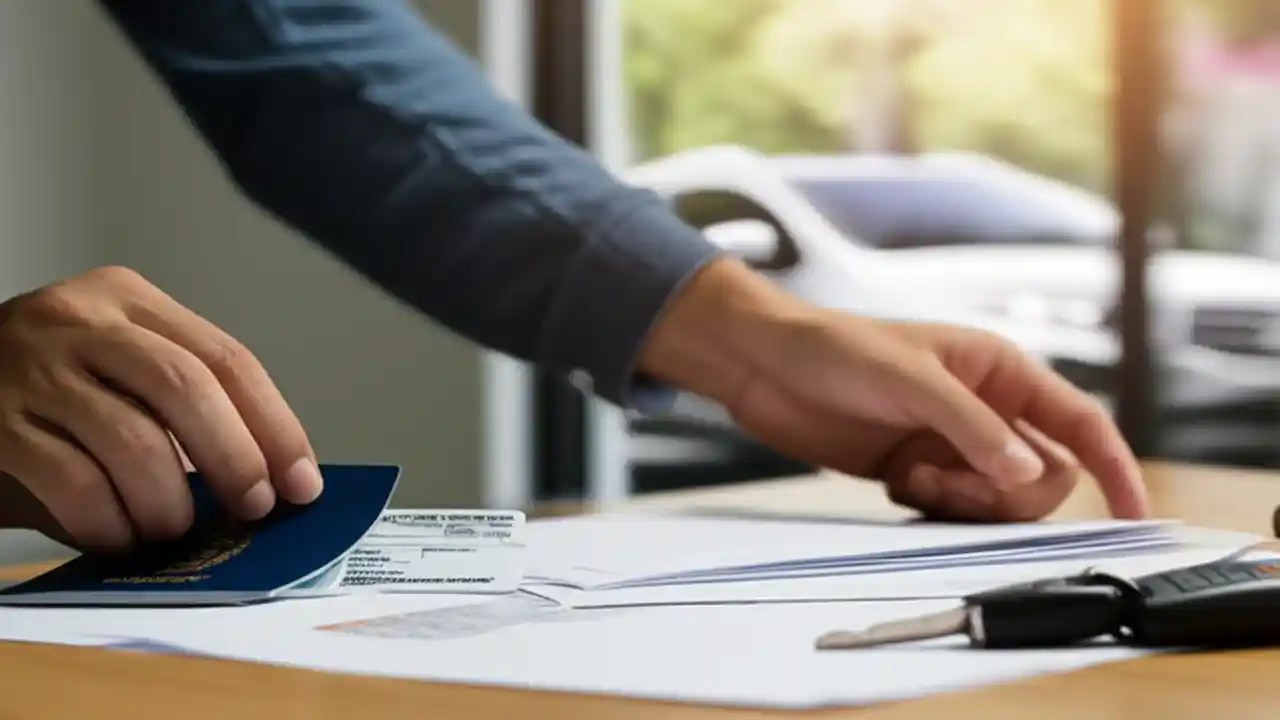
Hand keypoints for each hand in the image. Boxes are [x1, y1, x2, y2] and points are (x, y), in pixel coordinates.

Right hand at [0, 266, 321, 551]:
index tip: (303, 480)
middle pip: (187, 387)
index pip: (226, 358)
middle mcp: (80, 319)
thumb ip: (179, 411)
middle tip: (256, 508)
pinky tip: (119, 538)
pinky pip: (72, 481)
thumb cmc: (45, 394)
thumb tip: (270, 480)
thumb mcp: (115, 373)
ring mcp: (31, 366)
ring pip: (132, 438)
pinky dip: (109, 521)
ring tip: (174, 530)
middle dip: (236, 457)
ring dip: (169, 502)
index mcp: (128, 300)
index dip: (275, 425)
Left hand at [638, 258, 1146, 521]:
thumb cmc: (833, 348)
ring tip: (913, 477)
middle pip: (1044, 477)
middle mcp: (984, 409)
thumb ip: (971, 427)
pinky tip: (896, 480)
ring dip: (964, 501)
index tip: (1135, 513)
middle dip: (1007, 492)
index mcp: (999, 370)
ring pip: (997, 499)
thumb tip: (1028, 474)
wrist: (764, 367)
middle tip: (949, 481)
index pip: (1079, 422)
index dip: (1114, 466)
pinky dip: (931, 506)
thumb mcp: (908, 379)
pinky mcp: (916, 470)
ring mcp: (950, 443)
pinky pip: (951, 510)